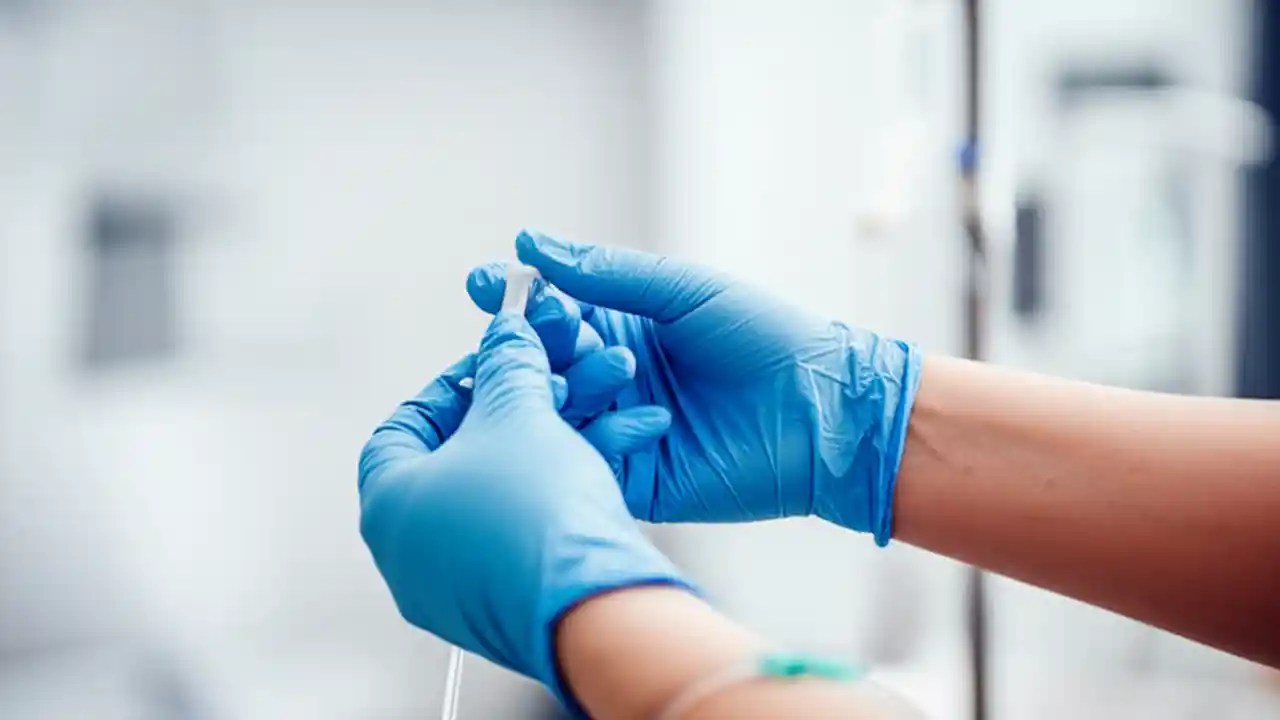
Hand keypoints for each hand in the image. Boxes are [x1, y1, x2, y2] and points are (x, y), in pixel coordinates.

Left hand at [357, 313, 689, 706]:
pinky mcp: (505, 606)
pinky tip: (599, 465)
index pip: (404, 425)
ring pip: (499, 496)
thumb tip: (505, 336)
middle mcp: (410, 555)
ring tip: (587, 420)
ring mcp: (455, 588)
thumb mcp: (520, 413)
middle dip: (511, 414)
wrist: (598, 606)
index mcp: (388, 506)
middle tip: (544, 389)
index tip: (493, 365)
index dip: (452, 385)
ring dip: (545, 450)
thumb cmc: (538, 517)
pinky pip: (524, 535)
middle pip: (456, 460)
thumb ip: (508, 364)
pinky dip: (556, 496)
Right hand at [467, 232, 922, 543]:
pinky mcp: (631, 477)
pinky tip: (598, 412)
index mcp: (623, 329)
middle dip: (524, 345)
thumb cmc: (766, 339)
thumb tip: (531, 243)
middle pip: (541, 363)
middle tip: (520, 330)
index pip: (551, 314)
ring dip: (550, 386)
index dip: (516, 299)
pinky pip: (584, 458)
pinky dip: (580, 436)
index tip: (484, 283)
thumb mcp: (683, 292)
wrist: (823, 412)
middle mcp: (612, 379)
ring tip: (563, 368)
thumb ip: (607, 274)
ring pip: (553, 412)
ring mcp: (618, 429)